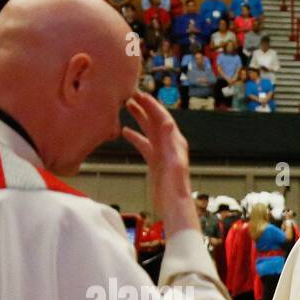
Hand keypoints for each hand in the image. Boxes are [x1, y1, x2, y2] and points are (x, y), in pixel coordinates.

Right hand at [122, 91, 198, 236]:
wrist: (174, 206)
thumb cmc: (175, 188)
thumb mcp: (174, 163)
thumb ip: (171, 142)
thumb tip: (168, 122)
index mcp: (176, 143)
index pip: (163, 118)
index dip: (152, 105)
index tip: (139, 93)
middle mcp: (170, 145)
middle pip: (156, 121)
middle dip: (144, 107)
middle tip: (129, 94)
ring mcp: (162, 153)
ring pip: (149, 130)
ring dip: (139, 118)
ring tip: (126, 105)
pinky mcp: (155, 162)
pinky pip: (144, 144)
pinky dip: (135, 136)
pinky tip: (124, 131)